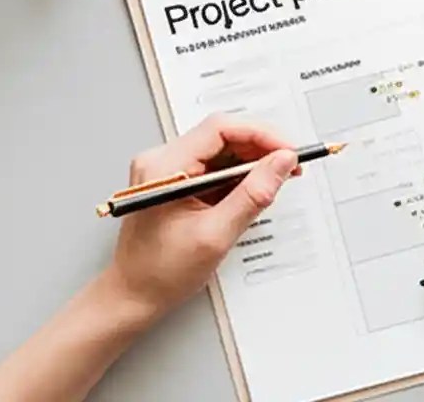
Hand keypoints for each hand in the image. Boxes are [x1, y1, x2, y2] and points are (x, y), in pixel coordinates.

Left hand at [106, 114, 298, 317]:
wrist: (133, 294)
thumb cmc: (160, 272)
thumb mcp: (216, 234)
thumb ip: (253, 195)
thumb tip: (281, 162)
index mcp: (164, 168)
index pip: (220, 129)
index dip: (261, 135)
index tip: (288, 151)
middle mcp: (161, 161)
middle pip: (223, 135)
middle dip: (261, 149)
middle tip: (289, 166)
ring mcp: (168, 169)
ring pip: (222, 149)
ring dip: (252, 162)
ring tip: (274, 182)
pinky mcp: (176, 180)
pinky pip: (215, 165)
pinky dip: (239, 175)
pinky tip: (252, 191)